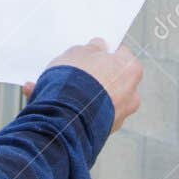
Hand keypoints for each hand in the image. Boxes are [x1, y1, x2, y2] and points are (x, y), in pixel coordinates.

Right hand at [27, 38, 142, 132]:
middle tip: (73, 70)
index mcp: (131, 70)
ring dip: (79, 95)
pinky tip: (48, 104)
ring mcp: (118, 116)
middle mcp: (130, 95)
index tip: (92, 51)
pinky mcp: (102, 131)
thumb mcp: (79, 52)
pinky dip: (72, 111)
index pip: (121, 55)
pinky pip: (86, 116)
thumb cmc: (76, 80)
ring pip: (97, 100)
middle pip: (111, 79)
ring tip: (51, 88)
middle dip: (93, 76)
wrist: (66, 118)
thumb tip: (97, 47)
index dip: (104, 52)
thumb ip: (91, 48)